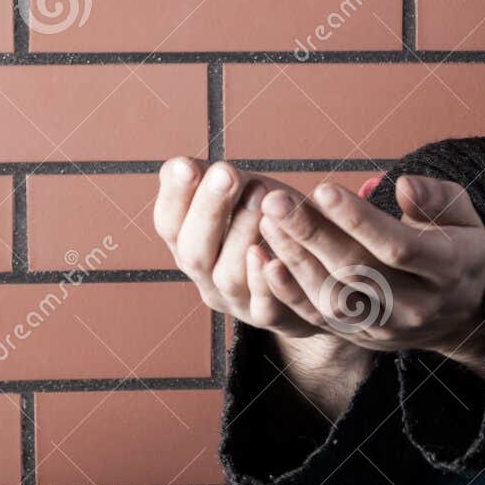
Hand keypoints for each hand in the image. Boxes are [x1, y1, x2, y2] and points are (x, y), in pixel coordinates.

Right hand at [154, 156, 322, 339]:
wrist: (315, 270)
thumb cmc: (272, 223)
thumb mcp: (242, 195)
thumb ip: (212, 181)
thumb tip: (180, 166)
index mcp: (190, 245)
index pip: (168, 224)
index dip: (175, 196)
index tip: (188, 166)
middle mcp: (206, 278)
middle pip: (193, 252)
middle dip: (208, 210)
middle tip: (226, 173)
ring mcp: (237, 302)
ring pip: (228, 276)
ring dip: (242, 234)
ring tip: (262, 195)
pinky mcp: (274, 318)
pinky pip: (265, 306)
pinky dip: (265, 280)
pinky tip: (272, 253)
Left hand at [250, 172, 484, 376]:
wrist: (465, 314)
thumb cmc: (457, 246)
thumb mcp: (463, 214)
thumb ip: (436, 197)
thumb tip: (403, 185)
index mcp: (448, 268)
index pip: (398, 245)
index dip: (358, 220)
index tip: (323, 190)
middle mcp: (418, 304)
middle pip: (358, 272)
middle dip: (312, 235)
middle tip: (276, 202)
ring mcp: (388, 327)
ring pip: (335, 299)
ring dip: (296, 261)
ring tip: (268, 223)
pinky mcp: (362, 337)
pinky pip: (320, 321)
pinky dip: (289, 294)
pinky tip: (266, 263)